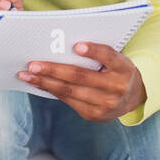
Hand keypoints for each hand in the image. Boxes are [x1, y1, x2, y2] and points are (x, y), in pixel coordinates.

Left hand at [17, 42, 146, 121]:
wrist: (132, 98)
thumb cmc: (117, 70)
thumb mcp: (116, 58)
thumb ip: (99, 52)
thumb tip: (65, 45)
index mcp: (123, 68)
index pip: (108, 56)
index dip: (93, 51)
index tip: (77, 45)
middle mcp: (116, 88)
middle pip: (81, 76)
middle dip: (54, 70)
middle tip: (33, 64)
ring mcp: (104, 104)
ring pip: (69, 91)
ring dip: (45, 82)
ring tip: (27, 75)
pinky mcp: (93, 114)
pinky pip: (68, 100)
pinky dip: (51, 90)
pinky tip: (38, 83)